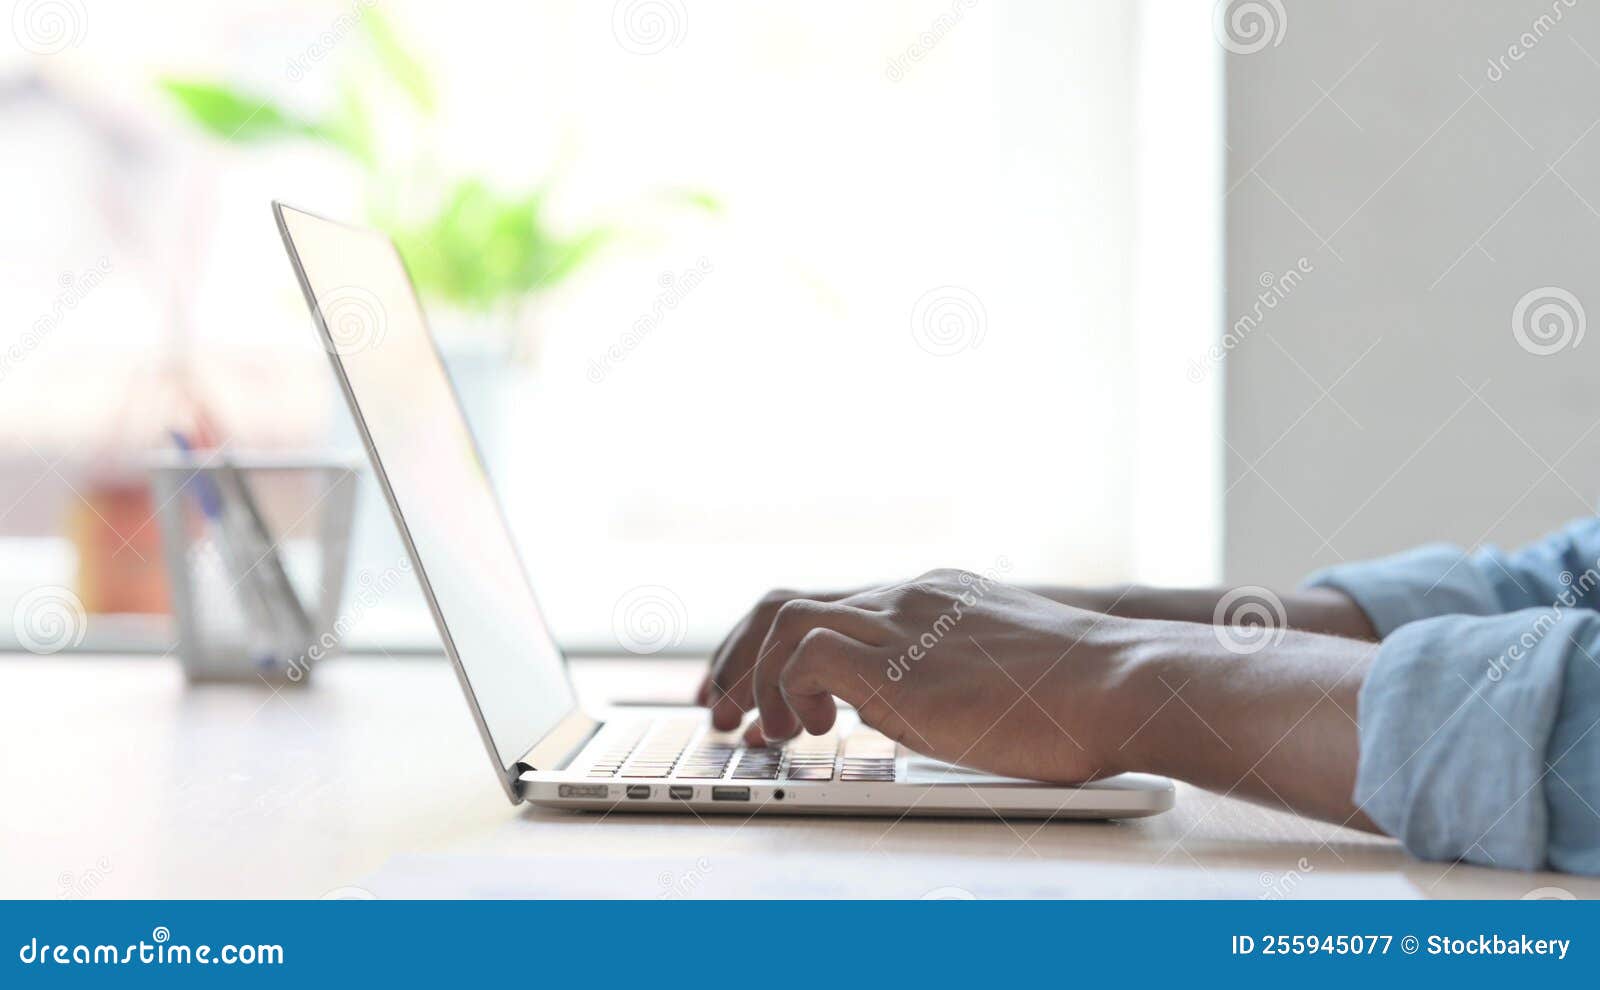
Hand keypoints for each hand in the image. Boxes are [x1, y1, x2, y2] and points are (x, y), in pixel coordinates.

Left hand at [702, 569, 1138, 783]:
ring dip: (751, 676)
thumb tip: (899, 708)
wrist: (1123, 682)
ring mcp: (899, 624)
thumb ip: (942, 675)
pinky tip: (814, 733)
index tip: (751, 688)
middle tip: (718, 708)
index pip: (827, 604)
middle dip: (736, 656)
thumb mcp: (998, 671)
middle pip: (785, 602)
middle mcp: (905, 598)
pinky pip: (805, 655)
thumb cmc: (1081, 693)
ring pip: (781, 617)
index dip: (774, 647)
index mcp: (928, 596)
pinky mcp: (898, 664)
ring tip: (757, 731)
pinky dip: (788, 692)